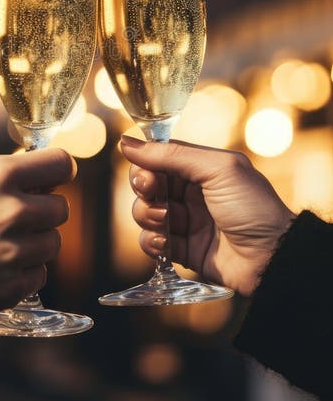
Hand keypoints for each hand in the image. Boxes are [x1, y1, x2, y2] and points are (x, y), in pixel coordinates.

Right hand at [120, 136, 294, 296]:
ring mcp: (188, 222)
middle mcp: (193, 193)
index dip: (146, 164)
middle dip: (144, 189)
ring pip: (146, 212)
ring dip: (147, 215)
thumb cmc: (253, 207)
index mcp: (202, 168)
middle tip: (152, 194)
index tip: (145, 173)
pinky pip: (153, 242)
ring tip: (165, 222)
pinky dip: (151, 241)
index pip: (160, 159)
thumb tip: (128, 143)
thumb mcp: (217, 169)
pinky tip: (163, 243)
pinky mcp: (184, 250)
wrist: (273, 257)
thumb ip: (173, 155)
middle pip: (148, 184)